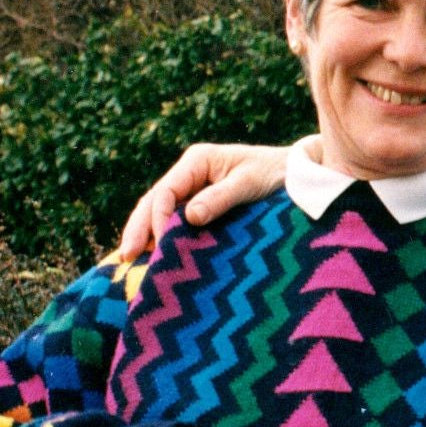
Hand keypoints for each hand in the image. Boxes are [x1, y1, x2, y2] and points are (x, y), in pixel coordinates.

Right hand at [118, 143, 288, 260]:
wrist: (300, 176)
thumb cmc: (277, 173)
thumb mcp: (250, 183)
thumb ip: (221, 198)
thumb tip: (189, 217)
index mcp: (197, 161)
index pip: (165, 191)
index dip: (156, 219)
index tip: (159, 245)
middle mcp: (190, 175)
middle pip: (153, 202)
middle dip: (138, 229)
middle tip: (126, 258)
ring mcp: (193, 192)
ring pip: (160, 215)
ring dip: (147, 237)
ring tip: (133, 265)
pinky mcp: (202, 209)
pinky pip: (176, 224)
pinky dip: (163, 241)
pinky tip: (155, 260)